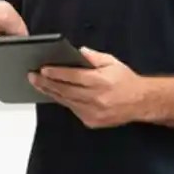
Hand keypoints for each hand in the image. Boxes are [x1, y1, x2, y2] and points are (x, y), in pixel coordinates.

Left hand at [30, 47, 150, 128]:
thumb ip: (94, 57)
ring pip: (66, 101)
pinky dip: (63, 101)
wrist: (141, 102)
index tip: (43, 69)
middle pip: (65, 90)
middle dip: (46, 83)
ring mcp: (93, 112)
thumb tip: (78, 52)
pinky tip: (54, 94)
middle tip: (32, 76)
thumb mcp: (112, 62)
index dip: (56, 73)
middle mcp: (96, 98)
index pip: (73, 76)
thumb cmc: (126, 81)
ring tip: (38, 84)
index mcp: (101, 81)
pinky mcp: (92, 121)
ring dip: (50, 92)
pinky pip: (73, 110)